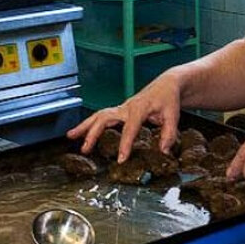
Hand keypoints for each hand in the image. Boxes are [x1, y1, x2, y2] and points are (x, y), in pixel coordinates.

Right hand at [66, 73, 182, 161]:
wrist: (166, 84)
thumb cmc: (168, 99)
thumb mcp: (173, 116)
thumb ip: (168, 134)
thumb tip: (163, 151)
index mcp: (140, 108)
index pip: (130, 127)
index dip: (125, 144)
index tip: (121, 159)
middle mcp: (126, 107)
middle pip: (105, 117)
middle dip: (93, 133)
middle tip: (85, 148)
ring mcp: (121, 108)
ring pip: (98, 115)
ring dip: (84, 126)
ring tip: (70, 136)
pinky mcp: (119, 111)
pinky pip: (102, 117)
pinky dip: (89, 124)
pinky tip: (80, 133)